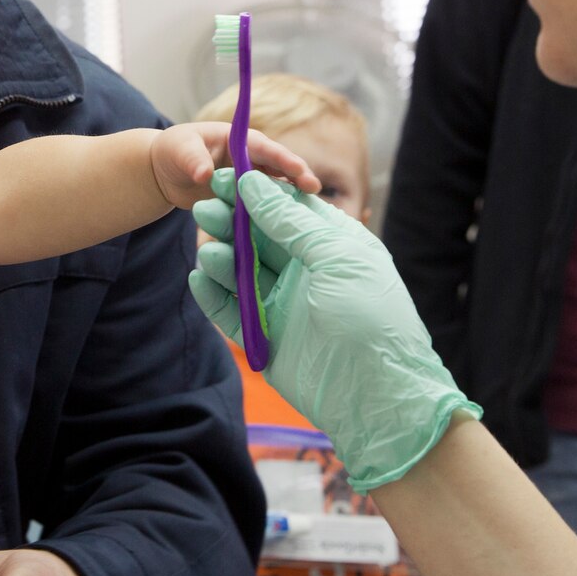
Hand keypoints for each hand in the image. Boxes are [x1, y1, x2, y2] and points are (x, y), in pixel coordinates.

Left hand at [150, 122, 317, 210]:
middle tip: (314, 193)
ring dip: (290, 200)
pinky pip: (261, 209)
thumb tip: (204, 175)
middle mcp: (251, 161)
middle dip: (297, 179)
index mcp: (240, 141)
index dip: (284, 159)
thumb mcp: (180, 149)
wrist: (165, 174)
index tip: (299, 170)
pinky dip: (272, 217)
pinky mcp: (245, 202)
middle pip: (279, 170)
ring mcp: (250, 183)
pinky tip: (287, 231)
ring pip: (274, 191)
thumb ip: (193, 160)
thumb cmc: (174, 151)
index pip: (267, 148)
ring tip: (309, 213)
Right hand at [190, 169, 479, 490]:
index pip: (286, 207)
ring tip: (206, 248)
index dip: (254, 191)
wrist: (378, 398)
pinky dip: (214, 295)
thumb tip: (253, 183)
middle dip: (231, 221)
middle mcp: (307, 271)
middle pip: (259, 236)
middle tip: (203, 209)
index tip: (222, 177)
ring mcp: (285, 304)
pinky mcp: (267, 337)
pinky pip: (232, 310)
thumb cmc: (371, 319)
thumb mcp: (336, 258)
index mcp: (332, 245)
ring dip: (221, 256)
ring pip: (242, 271)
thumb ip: (291, 221)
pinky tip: (199, 278)